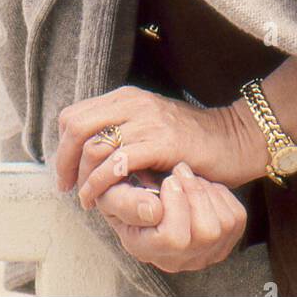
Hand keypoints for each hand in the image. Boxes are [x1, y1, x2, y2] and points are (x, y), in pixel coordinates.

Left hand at [55, 84, 264, 209]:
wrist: (233, 140)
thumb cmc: (190, 140)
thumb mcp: (148, 126)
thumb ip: (121, 130)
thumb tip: (84, 151)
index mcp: (125, 97)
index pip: (74, 115)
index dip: (62, 146)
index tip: (65, 172)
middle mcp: (132, 103)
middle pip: (76, 127)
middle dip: (64, 162)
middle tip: (67, 188)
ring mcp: (147, 120)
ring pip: (94, 146)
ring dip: (84, 179)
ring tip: (88, 199)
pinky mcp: (162, 142)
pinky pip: (119, 162)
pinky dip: (103, 184)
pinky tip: (104, 199)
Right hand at [93, 160, 247, 272]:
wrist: (146, 193)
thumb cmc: (127, 193)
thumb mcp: (112, 194)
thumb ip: (124, 202)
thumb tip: (153, 209)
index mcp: (144, 248)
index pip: (174, 238)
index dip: (176, 203)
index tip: (169, 180)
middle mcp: (175, 259)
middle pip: (205, 233)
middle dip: (195, 193)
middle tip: (180, 174)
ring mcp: (201, 255)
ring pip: (222, 225)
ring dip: (206, 191)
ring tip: (189, 179)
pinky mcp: (222, 243)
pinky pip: (235, 218)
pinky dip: (221, 196)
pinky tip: (202, 190)